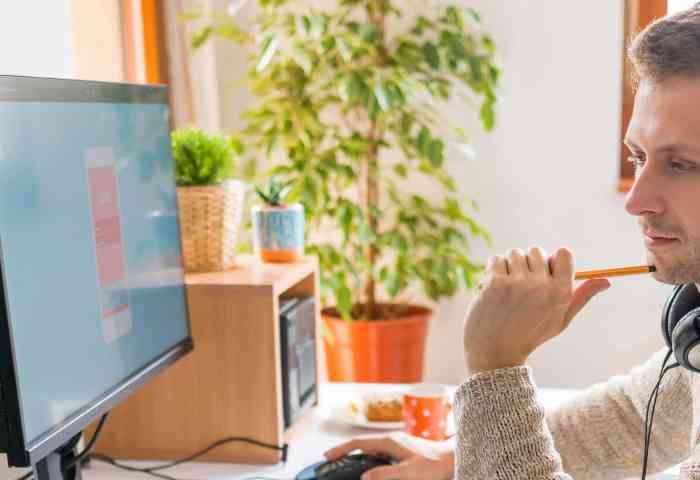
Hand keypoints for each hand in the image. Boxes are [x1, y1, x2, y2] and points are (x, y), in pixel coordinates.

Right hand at [323, 432, 453, 479]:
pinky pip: (382, 455)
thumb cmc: (434, 465)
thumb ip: (385, 475)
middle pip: (363, 445)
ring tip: (349, 467)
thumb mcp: (408, 474)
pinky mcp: (404, 452)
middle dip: (347, 453)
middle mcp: (392, 440)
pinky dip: (371, 461)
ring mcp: (398, 445)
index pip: (359, 443)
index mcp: (389, 442)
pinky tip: (372, 470)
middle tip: (333, 462)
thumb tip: (363, 477)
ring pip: (373, 451)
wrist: (454, 459)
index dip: (341, 449)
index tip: (327, 456)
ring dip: (360, 457)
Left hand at [464, 246, 610, 374]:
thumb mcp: (561, 319)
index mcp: (561, 292)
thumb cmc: (529, 334)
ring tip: (506, 289)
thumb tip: (606, 281)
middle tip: (521, 287)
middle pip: (537, 250)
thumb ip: (582, 297)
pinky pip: (496, 259)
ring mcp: (518, 284)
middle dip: (528, 264)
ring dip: (509, 267)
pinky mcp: (496, 283)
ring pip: (515, 253)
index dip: (550, 261)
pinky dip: (492, 270)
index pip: (564, 253)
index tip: (542, 276)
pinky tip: (492, 289)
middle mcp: (542, 286)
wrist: (495, 351)